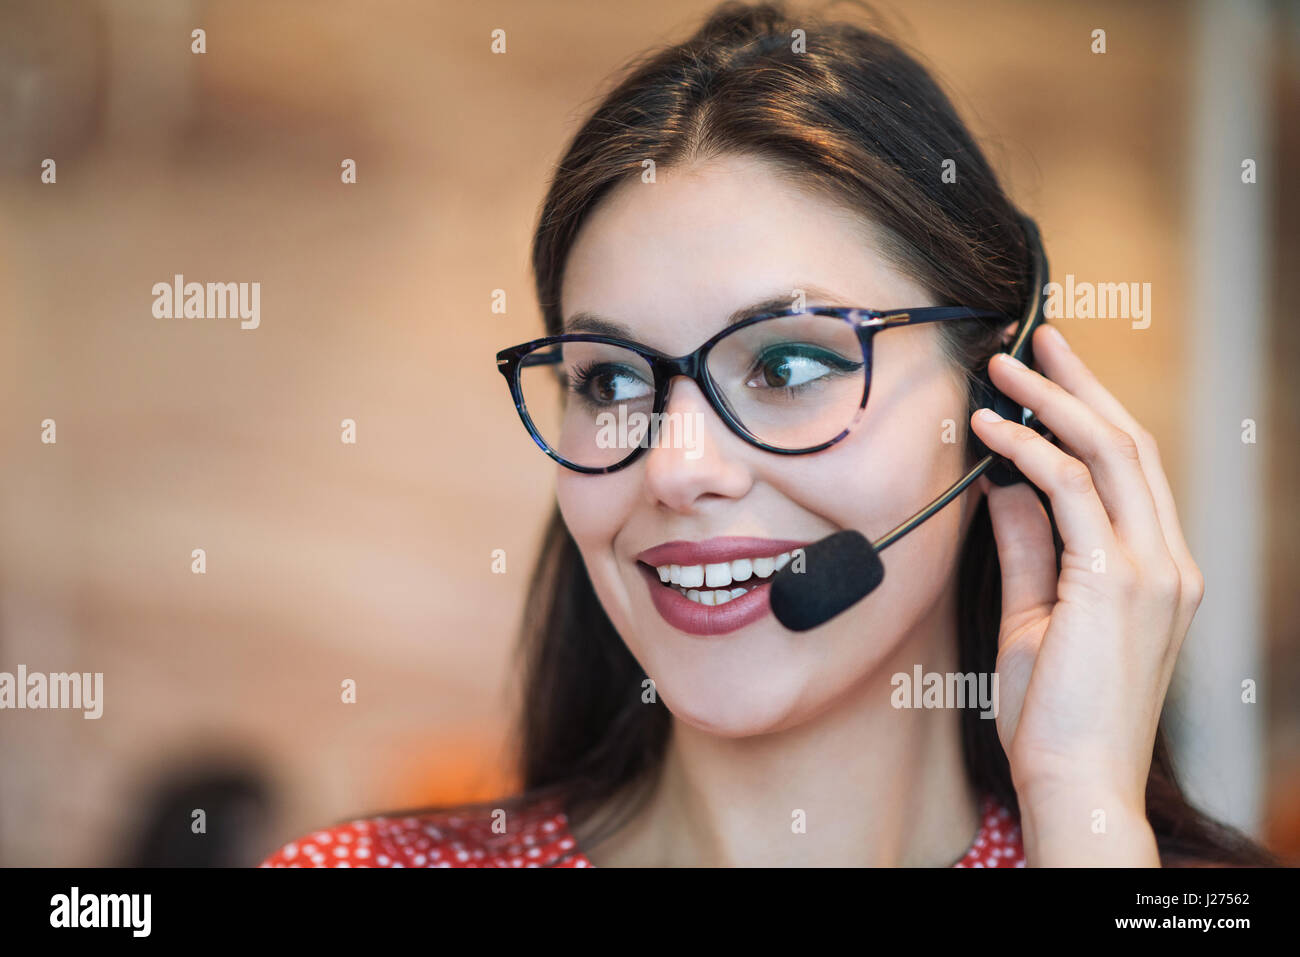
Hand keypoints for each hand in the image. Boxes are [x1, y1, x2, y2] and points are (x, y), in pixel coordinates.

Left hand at [968, 324, 1204, 864]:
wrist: (1075, 782)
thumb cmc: (1055, 713)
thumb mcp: (1037, 615)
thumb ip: (1029, 547)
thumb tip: (1004, 486)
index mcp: (1158, 570)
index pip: (1129, 470)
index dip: (1090, 413)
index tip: (1049, 376)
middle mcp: (1168, 562)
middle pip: (1127, 444)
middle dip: (1079, 384)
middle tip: (1036, 339)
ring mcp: (1152, 570)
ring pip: (1108, 454)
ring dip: (1051, 401)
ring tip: (1001, 366)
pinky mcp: (1117, 582)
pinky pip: (1071, 491)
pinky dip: (1030, 451)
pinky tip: (990, 430)